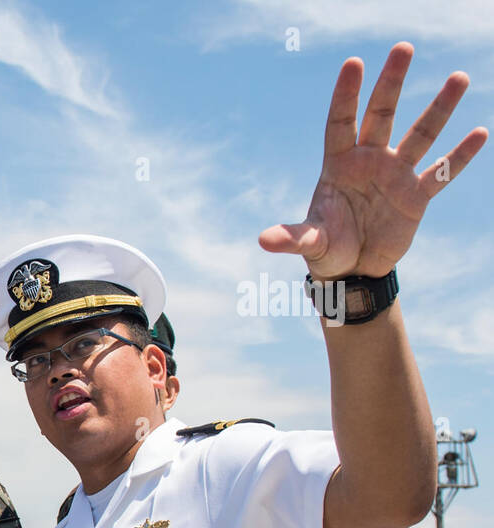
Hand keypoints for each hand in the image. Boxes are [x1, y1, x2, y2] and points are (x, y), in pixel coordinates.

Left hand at [259, 42, 486, 278]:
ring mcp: (395, 175)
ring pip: (420, 135)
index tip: (354, 63)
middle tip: (403, 48)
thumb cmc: (326, 250)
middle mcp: (369, 162)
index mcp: (338, 165)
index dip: (346, 95)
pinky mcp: (416, 196)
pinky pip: (442, 172)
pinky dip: (459, 156)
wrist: (352, 271)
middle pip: (381, 115)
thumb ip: (292, 237)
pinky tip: (480, 133)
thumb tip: (263, 241)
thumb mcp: (310, 242)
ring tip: (458, 78)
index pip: (341, 122)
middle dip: (391, 83)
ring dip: (439, 108)